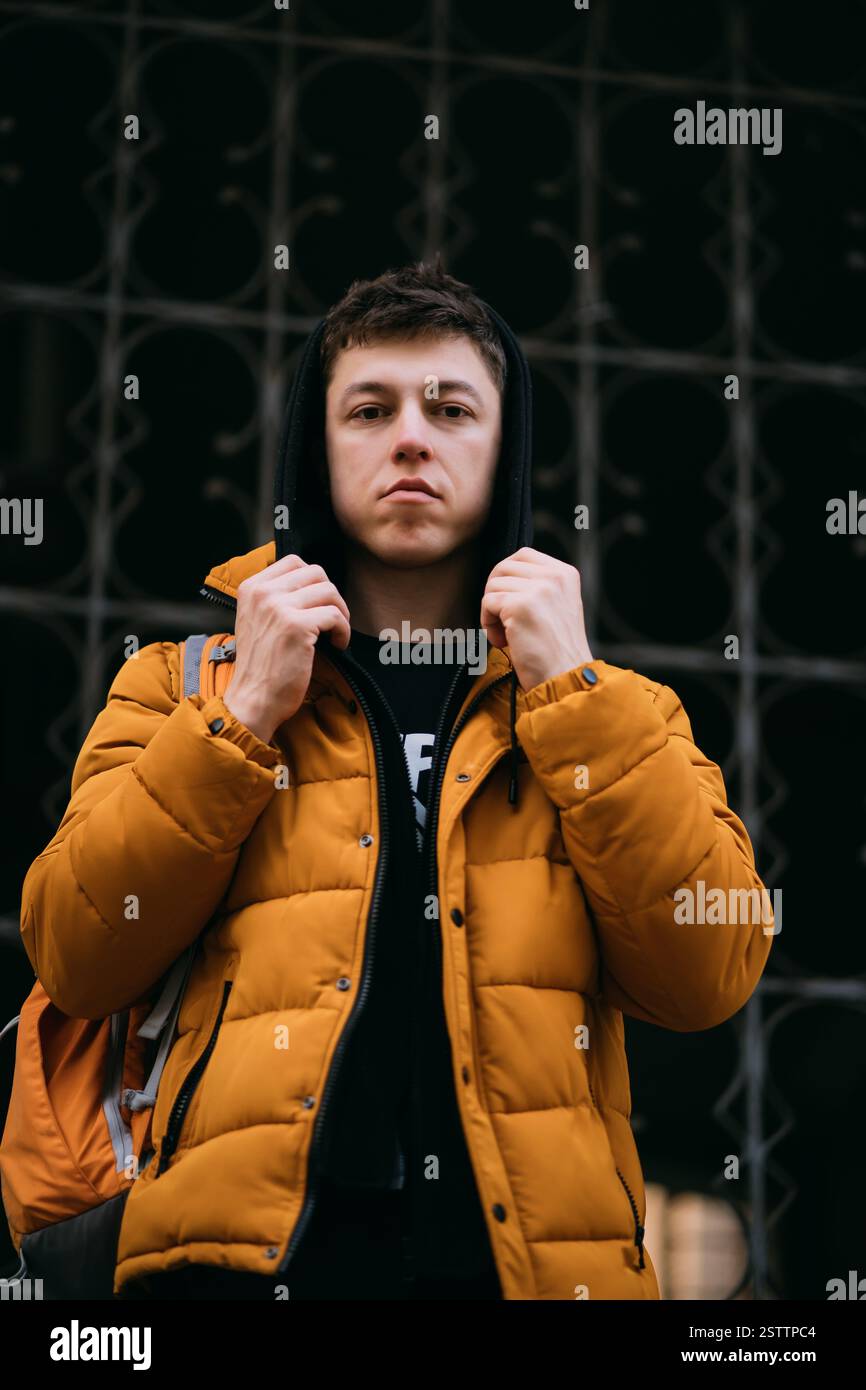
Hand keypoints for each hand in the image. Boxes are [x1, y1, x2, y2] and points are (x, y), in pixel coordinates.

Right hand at [222, 554, 350, 743]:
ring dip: (340, 612)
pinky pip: (335, 616)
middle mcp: (262, 593)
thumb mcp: (256, 620)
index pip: (293, 561)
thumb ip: (275, 599)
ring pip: (329, 591)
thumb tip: (312, 584)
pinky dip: (343, 630)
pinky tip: (338, 644)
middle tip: (331, 618)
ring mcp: (279, 608)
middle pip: (315, 572)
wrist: (253, 699)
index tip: (317, 603)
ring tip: (335, 632)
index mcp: (251, 588)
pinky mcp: (297, 627)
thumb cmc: (260, 666)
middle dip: (330, 595)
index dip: (313, 581)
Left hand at [480, 546, 593, 690]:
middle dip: (496, 594)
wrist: (565, 678)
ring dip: (492, 612)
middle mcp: (554, 577)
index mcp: (565, 573)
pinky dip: (488, 624)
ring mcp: (538, 589)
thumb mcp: (557, 605)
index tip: (511, 603)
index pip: (523, 555)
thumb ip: (538, 585)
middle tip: (505, 620)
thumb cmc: (555, 650)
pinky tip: (505, 641)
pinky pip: (487, 603)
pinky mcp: (520, 606)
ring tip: (508, 634)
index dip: (507, 578)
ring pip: (492, 586)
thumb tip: (501, 576)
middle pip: (503, 568)